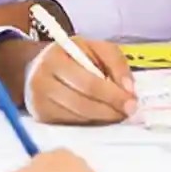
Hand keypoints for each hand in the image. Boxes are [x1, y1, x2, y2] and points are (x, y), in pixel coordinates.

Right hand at [0, 37, 136, 124]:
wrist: (41, 65)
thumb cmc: (74, 55)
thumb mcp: (96, 48)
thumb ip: (116, 63)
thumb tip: (128, 89)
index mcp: (56, 58)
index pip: (88, 82)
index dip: (112, 94)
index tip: (132, 102)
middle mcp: (42, 81)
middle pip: (81, 103)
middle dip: (109, 109)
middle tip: (128, 112)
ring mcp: (39, 101)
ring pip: (77, 116)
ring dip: (102, 118)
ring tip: (118, 114)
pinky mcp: (40, 116)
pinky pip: (70, 123)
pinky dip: (89, 122)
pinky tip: (100, 117)